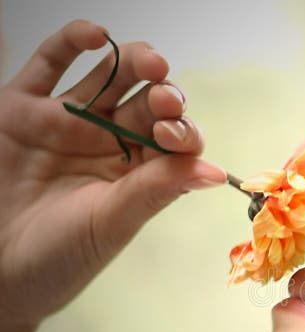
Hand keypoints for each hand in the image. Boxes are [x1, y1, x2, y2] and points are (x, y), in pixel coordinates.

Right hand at [0, 19, 227, 329]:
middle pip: (147, 104)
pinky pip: (49, 64)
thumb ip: (156, 191)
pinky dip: (70, 43)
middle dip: (163, 96)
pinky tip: (95, 35)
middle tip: (166, 98)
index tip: (173, 135)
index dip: (180, 131)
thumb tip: (215, 173)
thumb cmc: (58, 257)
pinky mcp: (22, 107)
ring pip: (108, 78)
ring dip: (132, 63)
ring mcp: (67, 122)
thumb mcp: (111, 222)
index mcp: (138, 172)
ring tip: (150, 63)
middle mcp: (108, 142)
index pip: (174, 140)